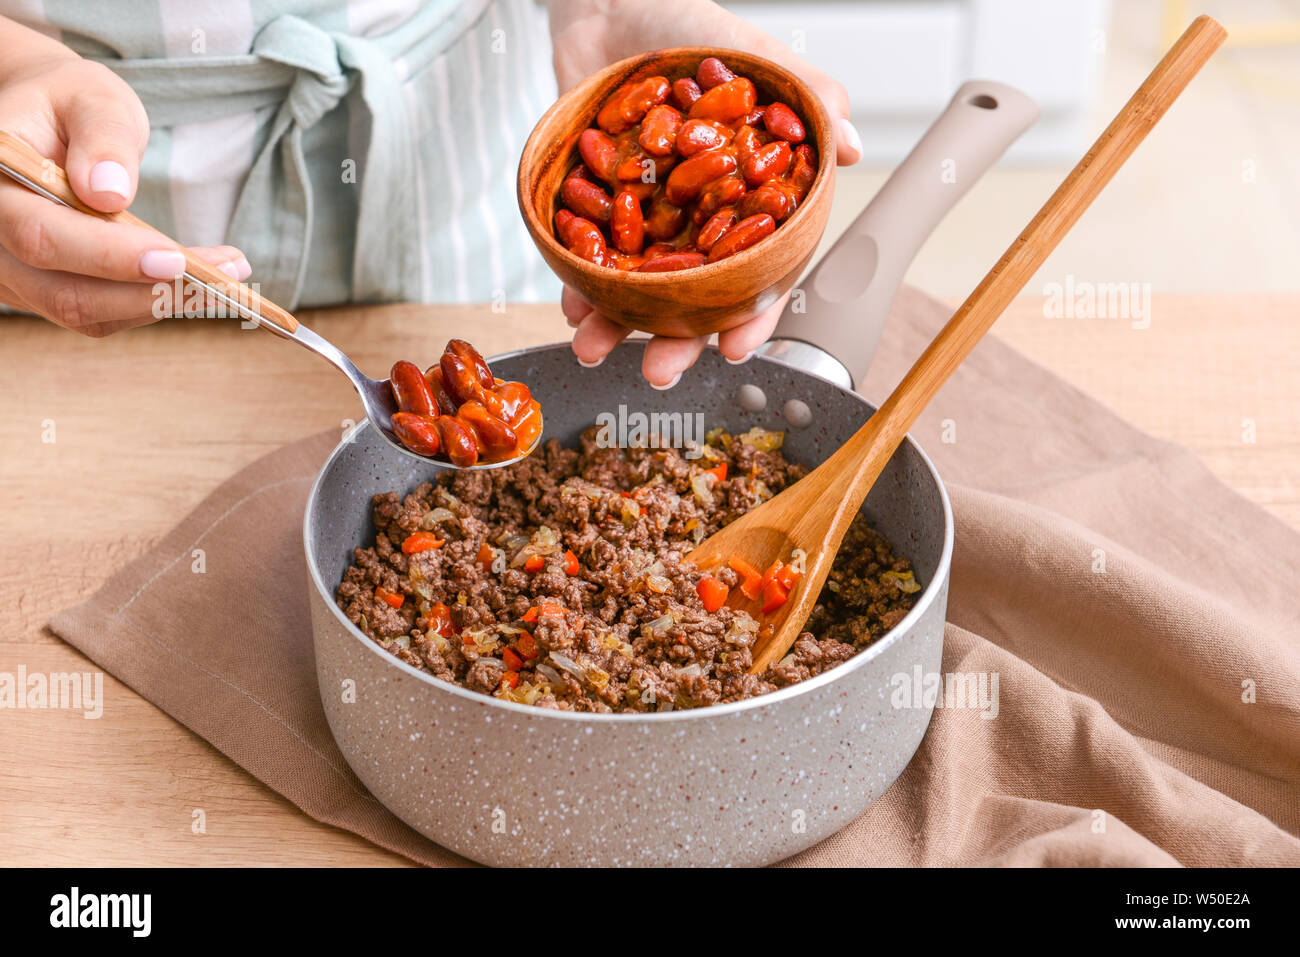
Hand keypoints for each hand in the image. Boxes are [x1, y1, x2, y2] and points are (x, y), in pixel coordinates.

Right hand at [0, 17, 249, 336]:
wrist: (49, 124)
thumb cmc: (69, 105)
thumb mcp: (91, 98)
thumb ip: (102, 137)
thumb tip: (109, 193)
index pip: (41, 234)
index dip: (109, 255)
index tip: (176, 259)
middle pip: (66, 292)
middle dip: (150, 292)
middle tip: (225, 276)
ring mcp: (17, 274)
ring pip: (87, 313)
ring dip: (164, 303)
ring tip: (230, 275)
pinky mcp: (48, 291)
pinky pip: (102, 314)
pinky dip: (154, 302)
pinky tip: (201, 282)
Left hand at [548, 0, 861, 386]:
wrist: (608, 3)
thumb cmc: (688, 24)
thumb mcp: (752, 53)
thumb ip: (807, 95)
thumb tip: (854, 146)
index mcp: (748, 199)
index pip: (760, 270)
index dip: (751, 315)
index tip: (734, 350)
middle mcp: (699, 220)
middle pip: (695, 298)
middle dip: (678, 341)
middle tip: (662, 373)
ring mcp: (646, 219)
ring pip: (638, 290)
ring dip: (618, 328)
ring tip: (595, 349)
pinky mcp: (598, 209)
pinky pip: (587, 261)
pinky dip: (576, 287)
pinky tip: (569, 309)